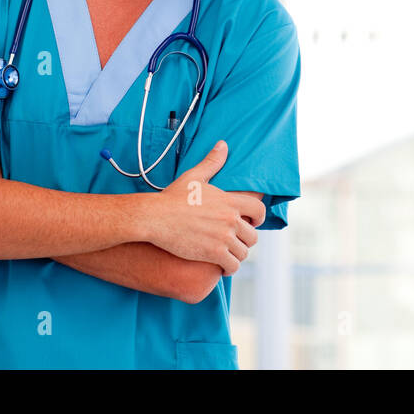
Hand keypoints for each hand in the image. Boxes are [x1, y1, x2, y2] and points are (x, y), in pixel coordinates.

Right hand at [143, 141, 266, 275]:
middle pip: (252, 236)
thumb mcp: (194, 177)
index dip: (258, 218)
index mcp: (229, 201)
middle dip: (245, 240)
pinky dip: (228, 267)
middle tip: (234, 242)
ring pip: (243, 253)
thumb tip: (223, 145)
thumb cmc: (172, 198)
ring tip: (226, 254)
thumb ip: (212, 162)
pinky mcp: (213, 254)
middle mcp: (230, 219)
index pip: (259, 210)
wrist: (155, 217)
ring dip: (236, 255)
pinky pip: (232, 266)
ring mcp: (223, 238)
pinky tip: (220, 265)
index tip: (251, 222)